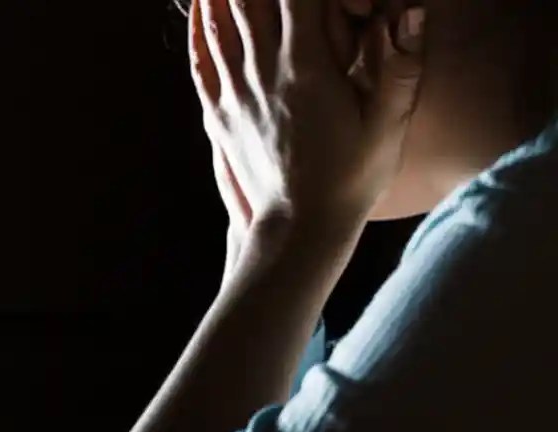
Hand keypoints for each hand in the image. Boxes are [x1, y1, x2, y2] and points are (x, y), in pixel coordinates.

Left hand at [191, 0, 425, 277]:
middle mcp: (264, 74)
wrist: (297, 231)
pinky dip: (198, 31)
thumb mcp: (388, 125)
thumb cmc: (349, 180)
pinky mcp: (219, 117)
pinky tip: (198, 10)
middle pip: (249, 1)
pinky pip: (202, 63)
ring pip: (220, 26)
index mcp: (307, 69)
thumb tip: (411, 14)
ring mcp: (236, 95)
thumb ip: (401, 67)